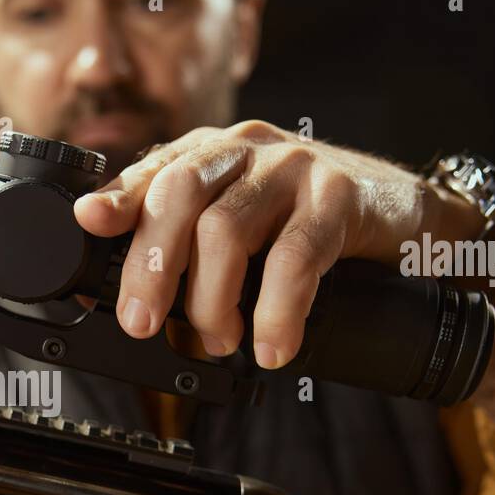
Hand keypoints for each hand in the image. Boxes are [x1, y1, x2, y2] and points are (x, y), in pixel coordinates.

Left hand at [73, 121, 484, 367]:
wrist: (404, 214)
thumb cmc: (307, 225)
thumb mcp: (241, 225)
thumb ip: (191, 244)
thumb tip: (137, 299)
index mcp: (212, 154)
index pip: (155, 171)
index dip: (119, 197)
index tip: (90, 223)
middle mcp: (246, 149)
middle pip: (179, 195)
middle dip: (153, 266)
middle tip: (143, 323)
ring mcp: (293, 167)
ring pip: (227, 228)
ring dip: (211, 299)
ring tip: (218, 341)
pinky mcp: (339, 195)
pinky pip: (296, 256)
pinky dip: (277, 311)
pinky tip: (271, 345)